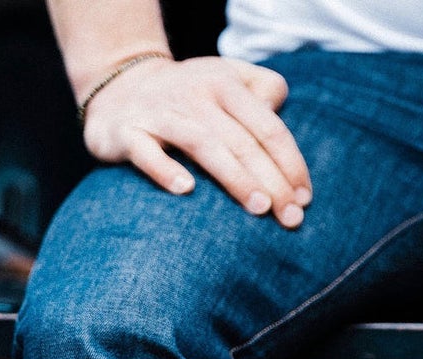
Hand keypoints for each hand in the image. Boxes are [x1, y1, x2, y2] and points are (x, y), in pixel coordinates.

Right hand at [82, 55, 311, 225]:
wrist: (117, 83)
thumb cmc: (190, 93)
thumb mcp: (229, 76)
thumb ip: (264, 89)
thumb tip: (282, 114)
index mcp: (225, 84)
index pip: (267, 126)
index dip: (290, 162)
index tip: (305, 198)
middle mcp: (194, 95)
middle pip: (242, 141)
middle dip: (272, 181)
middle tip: (291, 218)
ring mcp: (159, 113)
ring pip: (203, 145)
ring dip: (235, 177)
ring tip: (259, 208)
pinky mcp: (126, 132)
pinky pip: (146, 151)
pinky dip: (164, 169)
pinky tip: (185, 190)